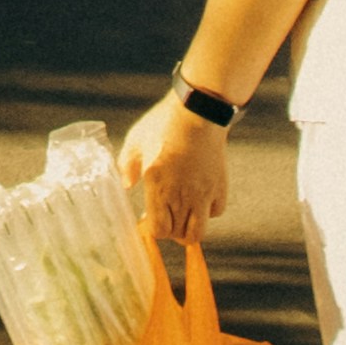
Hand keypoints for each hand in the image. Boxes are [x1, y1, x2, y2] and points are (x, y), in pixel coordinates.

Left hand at [118, 91, 231, 247]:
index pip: (158, 229)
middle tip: (163, 216)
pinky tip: (197, 198)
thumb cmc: (164, 122)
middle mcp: (182, 193)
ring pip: (198, 233)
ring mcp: (204, 192)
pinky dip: (206, 212)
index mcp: (158, 183)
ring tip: (180, 215)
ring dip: (187, 229)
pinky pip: (214, 212)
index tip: (147, 219)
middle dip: (168, 230)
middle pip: (177, 235)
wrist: (199, 110)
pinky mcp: (219, 186)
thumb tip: (126, 185)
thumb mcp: (136, 140)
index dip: (152, 229)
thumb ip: (126, 166)